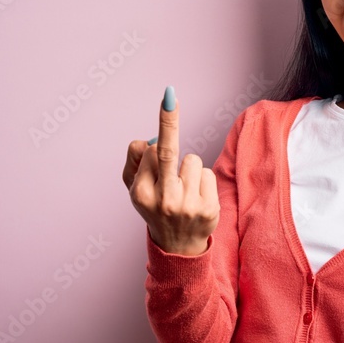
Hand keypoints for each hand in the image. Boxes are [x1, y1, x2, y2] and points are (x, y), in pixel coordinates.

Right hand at [122, 86, 219, 254]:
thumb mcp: (136, 189)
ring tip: (183, 188)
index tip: (167, 99)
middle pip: (166, 152)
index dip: (156, 144)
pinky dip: (202, 180)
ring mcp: (187, 206)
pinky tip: (196, 197)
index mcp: (141, 193)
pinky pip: (207, 173)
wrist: (178, 247)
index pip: (150, 152)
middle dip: (168, 122)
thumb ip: (134, 161)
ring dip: (188, 168)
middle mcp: (162, 200)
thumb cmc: (155, 207)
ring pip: (192, 160)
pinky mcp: (209, 209)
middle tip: (169, 95)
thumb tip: (146, 140)